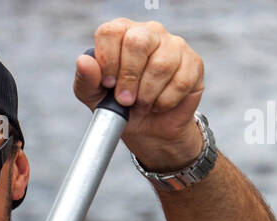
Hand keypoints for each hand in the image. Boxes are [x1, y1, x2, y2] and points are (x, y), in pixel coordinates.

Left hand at [74, 19, 204, 169]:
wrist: (150, 131)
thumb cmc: (121, 109)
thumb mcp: (95, 98)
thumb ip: (86, 79)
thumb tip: (83, 61)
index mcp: (123, 33)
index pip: (111, 31)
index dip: (108, 61)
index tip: (108, 85)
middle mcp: (149, 33)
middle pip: (138, 41)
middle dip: (129, 78)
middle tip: (126, 100)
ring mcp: (174, 45)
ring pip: (161, 65)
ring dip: (147, 95)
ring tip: (143, 105)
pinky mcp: (193, 63)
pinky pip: (180, 81)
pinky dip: (165, 102)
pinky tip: (160, 105)